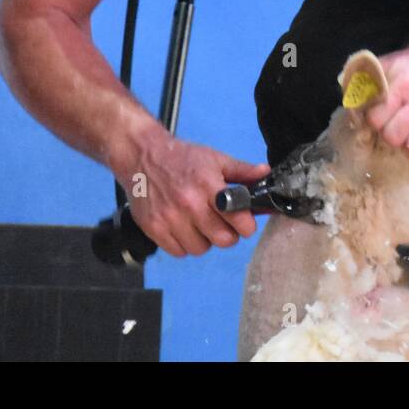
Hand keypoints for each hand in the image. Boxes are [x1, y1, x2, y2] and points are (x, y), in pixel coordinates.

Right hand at [120, 130, 270, 256]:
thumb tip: (266, 174)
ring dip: (205, 240)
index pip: (239, 220)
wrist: (142, 155)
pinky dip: (184, 244)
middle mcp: (189, 204)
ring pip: (200, 249)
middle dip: (228, 234)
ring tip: (200, 224)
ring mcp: (170, 218)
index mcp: (209, 185)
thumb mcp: (215, 159)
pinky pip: (178, 252)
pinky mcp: (154, 228)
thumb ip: (242, 171)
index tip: (244, 222)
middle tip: (223, 224)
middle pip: (223, 240)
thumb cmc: (183, 158)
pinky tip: (183, 228)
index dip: (246, 224)